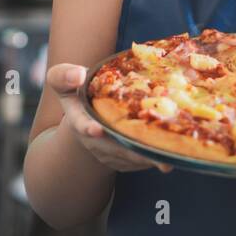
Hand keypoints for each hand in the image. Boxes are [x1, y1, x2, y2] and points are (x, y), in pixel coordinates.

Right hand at [46, 64, 172, 173]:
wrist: (86, 109)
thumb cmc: (77, 89)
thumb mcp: (63, 78)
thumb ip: (64, 75)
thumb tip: (78, 74)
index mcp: (77, 117)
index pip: (80, 124)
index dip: (88, 127)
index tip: (96, 129)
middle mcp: (92, 139)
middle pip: (113, 148)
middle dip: (134, 153)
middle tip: (156, 158)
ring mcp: (107, 152)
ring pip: (129, 157)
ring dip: (148, 158)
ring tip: (169, 158)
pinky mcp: (122, 159)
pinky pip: (137, 161)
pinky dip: (153, 157)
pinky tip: (171, 152)